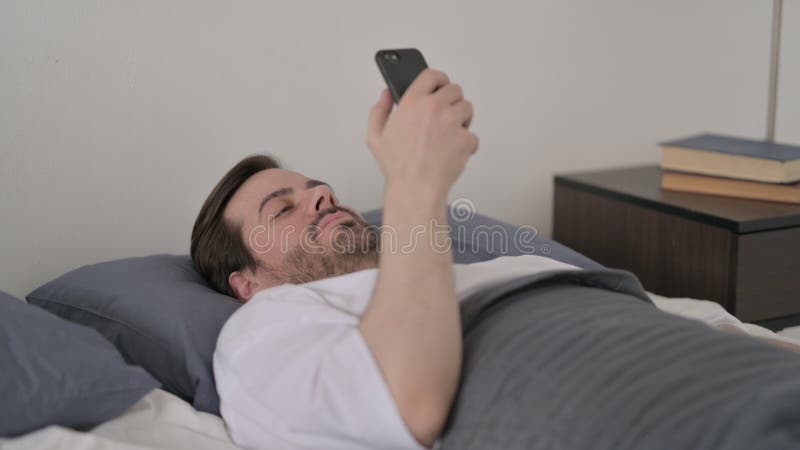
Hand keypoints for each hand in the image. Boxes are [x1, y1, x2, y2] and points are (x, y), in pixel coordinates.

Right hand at [366, 69, 478, 194]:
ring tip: (451, 133)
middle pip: (455, 89)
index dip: (438, 78)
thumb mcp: (376, 136)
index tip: (440, 84)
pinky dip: (466, 144)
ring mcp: (452, 122)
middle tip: (447, 114)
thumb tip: (386, 94)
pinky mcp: (465, 139)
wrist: (416, 189)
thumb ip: (379, 110)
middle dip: (452, 100)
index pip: (432, 75)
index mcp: (412, 102)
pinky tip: (452, 152)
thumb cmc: (397, 166)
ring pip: (467, 108)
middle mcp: (434, 108)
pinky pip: (472, 135)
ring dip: (462, 118)